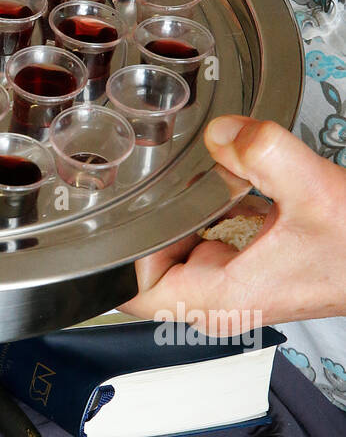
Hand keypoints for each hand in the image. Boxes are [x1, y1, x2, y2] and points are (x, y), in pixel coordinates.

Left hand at [121, 116, 345, 327]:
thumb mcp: (312, 189)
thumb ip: (261, 152)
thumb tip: (219, 132)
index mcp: (222, 299)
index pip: (133, 293)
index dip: (123, 251)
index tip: (136, 209)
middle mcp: (222, 304)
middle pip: (148, 268)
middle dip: (152, 224)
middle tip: (170, 185)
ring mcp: (235, 291)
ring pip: (176, 254)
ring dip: (181, 218)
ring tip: (202, 185)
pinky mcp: (249, 275)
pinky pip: (205, 245)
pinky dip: (208, 218)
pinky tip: (231, 192)